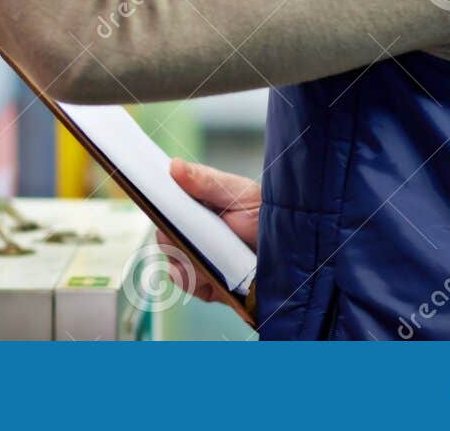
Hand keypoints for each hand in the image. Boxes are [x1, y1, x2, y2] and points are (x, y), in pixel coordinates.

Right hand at [156, 157, 260, 303]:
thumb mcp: (238, 192)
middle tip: (199, 236)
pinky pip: (187, 284)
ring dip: (189, 262)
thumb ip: (206, 181)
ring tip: (216, 257)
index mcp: (195, 205)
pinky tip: (215, 276)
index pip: (163, 204)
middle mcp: (191, 232)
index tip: (160, 206)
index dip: (157, 205)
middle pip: (163, 236)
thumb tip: (173, 166)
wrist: (292, 252)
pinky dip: (197, 282)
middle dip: (175, 238)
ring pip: (172, 261)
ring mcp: (197, 259)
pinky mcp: (205, 283)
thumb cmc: (266, 215)